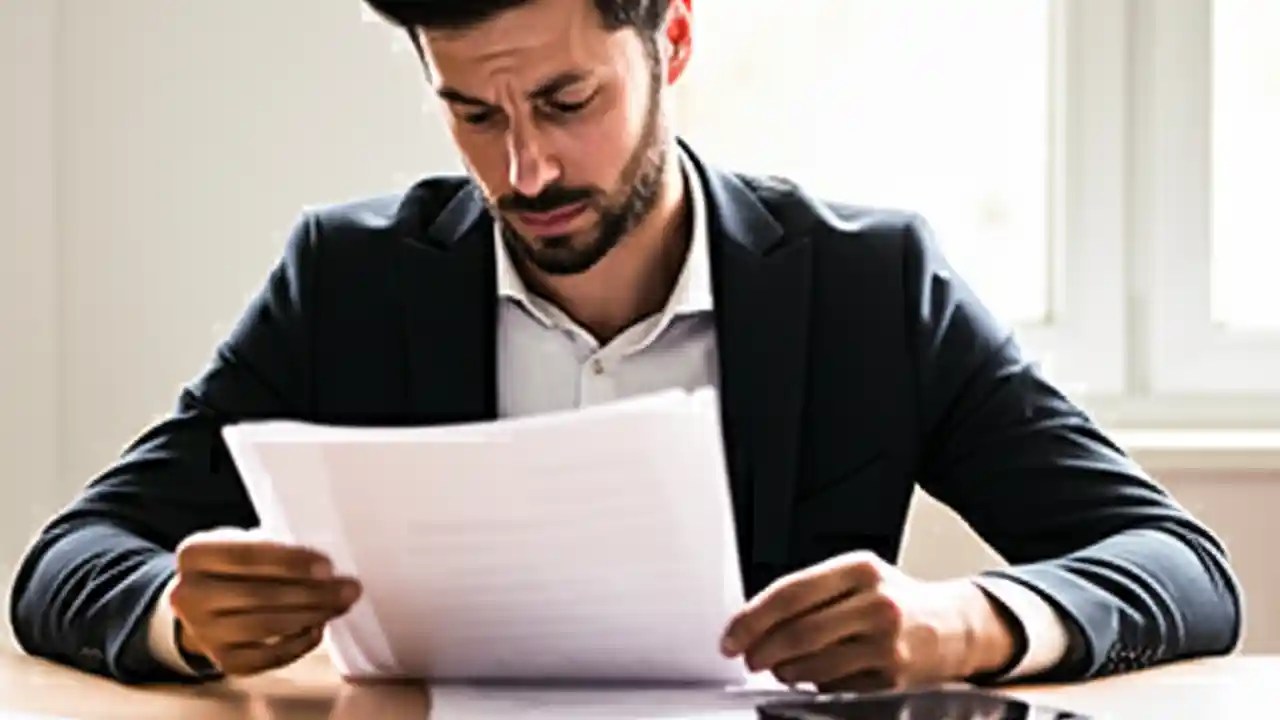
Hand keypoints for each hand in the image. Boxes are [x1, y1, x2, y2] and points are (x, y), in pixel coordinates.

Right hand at [170, 528, 361, 675]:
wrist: (203, 605)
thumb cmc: (238, 566)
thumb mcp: (245, 543)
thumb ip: (275, 549)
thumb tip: (326, 567)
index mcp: (195, 554)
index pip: (246, 556)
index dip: (289, 562)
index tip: (328, 566)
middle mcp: (188, 595)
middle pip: (258, 595)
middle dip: (311, 593)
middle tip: (349, 589)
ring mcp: (202, 632)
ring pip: (264, 627)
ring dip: (310, 616)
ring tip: (340, 605)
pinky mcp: (222, 661)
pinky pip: (266, 657)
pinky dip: (298, 643)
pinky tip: (318, 628)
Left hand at [719, 551, 1014, 691]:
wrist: (952, 628)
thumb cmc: (893, 600)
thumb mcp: (857, 579)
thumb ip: (810, 594)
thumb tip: (753, 623)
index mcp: (860, 569)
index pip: (790, 593)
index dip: (752, 618)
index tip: (730, 636)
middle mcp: (876, 603)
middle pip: (798, 633)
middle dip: (761, 650)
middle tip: (747, 657)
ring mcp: (887, 643)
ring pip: (813, 665)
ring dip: (784, 672)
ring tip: (778, 667)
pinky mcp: (893, 678)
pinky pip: (834, 686)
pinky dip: (814, 685)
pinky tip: (812, 676)